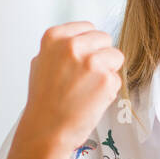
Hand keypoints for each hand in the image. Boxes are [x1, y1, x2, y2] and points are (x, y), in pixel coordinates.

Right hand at [17, 21, 124, 157]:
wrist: (45, 130)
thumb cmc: (44, 100)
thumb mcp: (42, 62)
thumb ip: (61, 47)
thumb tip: (81, 39)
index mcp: (54, 37)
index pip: (88, 28)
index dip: (88, 46)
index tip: (79, 61)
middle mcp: (73, 45)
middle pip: (105, 39)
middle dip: (100, 56)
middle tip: (85, 78)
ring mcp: (91, 62)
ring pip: (116, 56)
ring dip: (107, 72)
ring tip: (88, 88)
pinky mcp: (107, 80)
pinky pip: (117, 79)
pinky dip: (109, 91)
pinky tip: (91, 100)